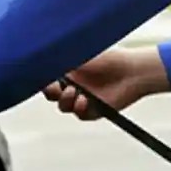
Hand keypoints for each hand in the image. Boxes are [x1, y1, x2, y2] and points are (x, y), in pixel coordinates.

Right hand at [43, 47, 168, 120]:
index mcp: (69, 70)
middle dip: (51, 92)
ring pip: (64, 107)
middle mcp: (74, 84)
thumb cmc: (107, 58)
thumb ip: (59, 61)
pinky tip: (85, 101)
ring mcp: (84, 98)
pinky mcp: (95, 110)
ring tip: (74, 93)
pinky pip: (80, 114)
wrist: (131, 71)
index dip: (43, 81)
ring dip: (65, 101)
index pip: (48, 79)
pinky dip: (79, 109)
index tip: (44, 79)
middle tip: (56, 88)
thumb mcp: (79, 56)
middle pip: (52, 95)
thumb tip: (38, 60)